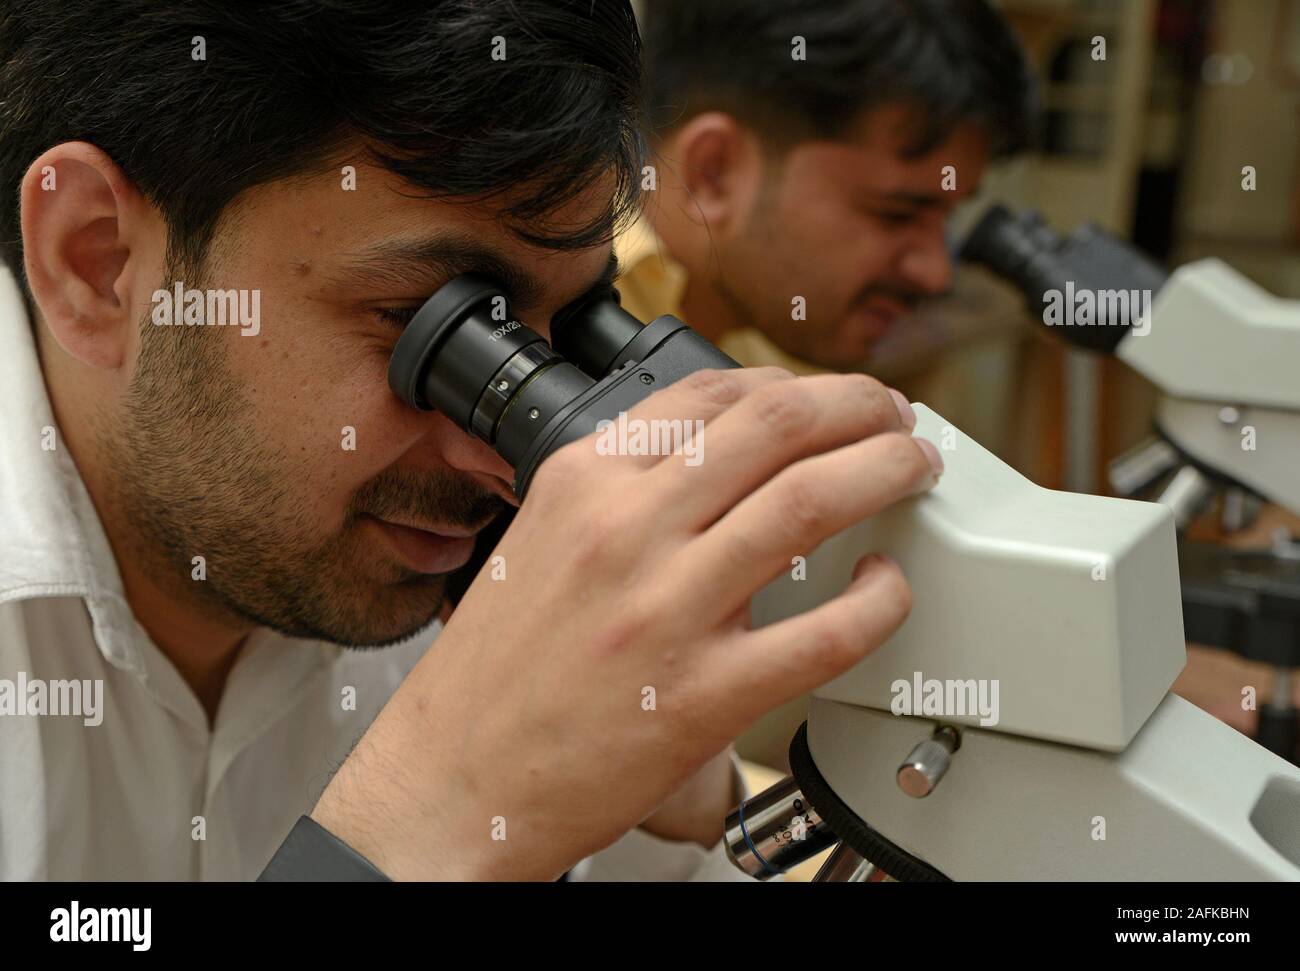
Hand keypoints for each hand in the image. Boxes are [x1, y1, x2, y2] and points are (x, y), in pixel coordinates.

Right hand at [312, 368, 940, 879]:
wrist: (453, 778)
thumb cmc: (496, 671)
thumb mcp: (543, 538)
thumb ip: (626, 489)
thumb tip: (723, 455)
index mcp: (583, 480)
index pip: (711, 390)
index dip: (794, 382)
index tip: (828, 397)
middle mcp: (625, 529)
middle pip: (776, 423)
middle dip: (859, 404)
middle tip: (895, 416)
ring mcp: (666, 609)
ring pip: (809, 501)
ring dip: (885, 469)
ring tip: (912, 469)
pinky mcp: (703, 694)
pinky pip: (825, 631)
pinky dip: (879, 600)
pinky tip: (886, 586)